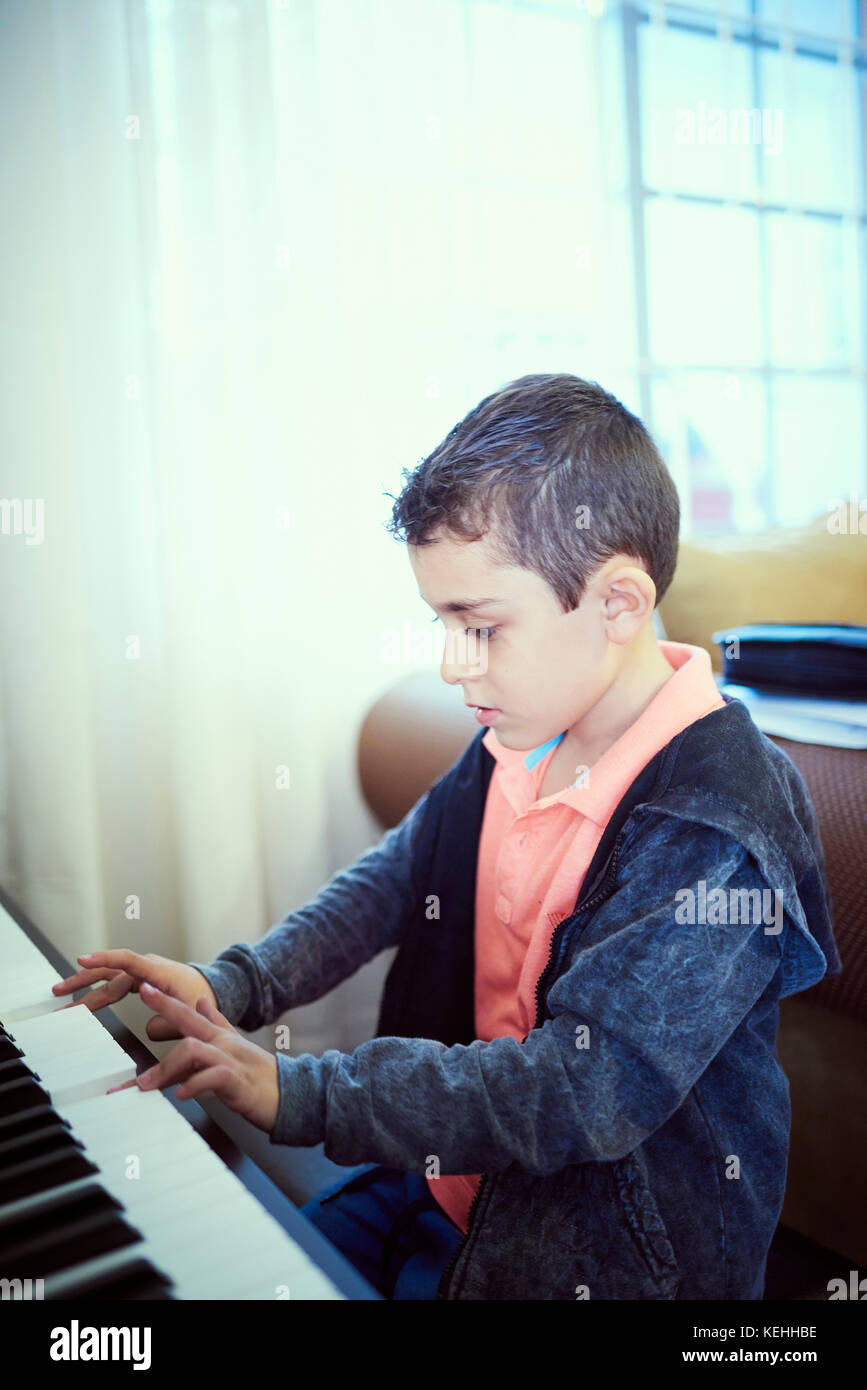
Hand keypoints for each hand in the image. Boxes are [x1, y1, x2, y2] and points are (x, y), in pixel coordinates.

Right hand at [52, 950, 218, 1040]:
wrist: (212, 989)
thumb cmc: (202, 999)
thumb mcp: (189, 1015)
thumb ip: (169, 1024)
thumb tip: (148, 1028)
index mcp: (158, 972)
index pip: (128, 960)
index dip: (104, 959)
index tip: (82, 959)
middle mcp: (147, 968)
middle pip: (110, 972)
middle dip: (82, 982)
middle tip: (59, 992)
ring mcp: (143, 972)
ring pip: (108, 975)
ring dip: (84, 983)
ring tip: (60, 991)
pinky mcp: (140, 979)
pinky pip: (115, 981)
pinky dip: (97, 988)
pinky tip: (82, 994)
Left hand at [117, 980, 279, 1133]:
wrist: (290, 1093)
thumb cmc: (259, 1075)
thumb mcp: (235, 1044)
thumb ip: (216, 1023)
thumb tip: (201, 1002)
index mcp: (219, 1035)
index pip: (188, 1012)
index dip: (165, 1000)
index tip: (143, 988)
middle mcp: (223, 1042)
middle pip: (188, 1025)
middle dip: (160, 1027)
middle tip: (132, 1064)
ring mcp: (231, 1059)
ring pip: (194, 1049)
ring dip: (167, 1067)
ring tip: (148, 1085)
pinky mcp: (238, 1080)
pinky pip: (213, 1076)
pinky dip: (194, 1084)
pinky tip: (181, 1095)